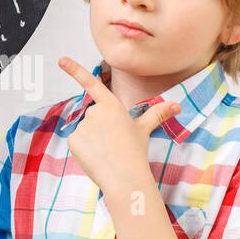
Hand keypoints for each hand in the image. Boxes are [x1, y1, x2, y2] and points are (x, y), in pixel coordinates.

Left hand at [57, 56, 180, 193]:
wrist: (125, 177)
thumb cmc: (136, 152)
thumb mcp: (145, 129)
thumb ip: (157, 114)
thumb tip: (178, 105)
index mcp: (112, 105)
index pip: (92, 84)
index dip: (76, 70)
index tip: (61, 60)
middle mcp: (95, 112)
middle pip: (93, 118)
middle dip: (100, 129)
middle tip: (114, 144)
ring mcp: (82, 126)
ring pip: (85, 132)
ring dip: (93, 141)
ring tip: (107, 153)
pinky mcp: (73, 141)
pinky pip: (77, 143)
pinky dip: (84, 151)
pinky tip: (96, 158)